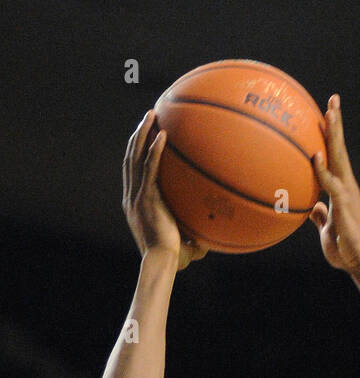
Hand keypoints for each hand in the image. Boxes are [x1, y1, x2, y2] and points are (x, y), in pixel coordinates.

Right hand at [122, 111, 207, 270]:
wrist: (162, 262)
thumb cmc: (172, 259)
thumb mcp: (182, 241)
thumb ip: (193, 236)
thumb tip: (210, 239)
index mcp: (135, 203)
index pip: (132, 172)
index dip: (135, 152)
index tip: (143, 136)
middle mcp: (132, 196)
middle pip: (130, 157)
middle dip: (137, 135)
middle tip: (147, 118)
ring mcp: (138, 195)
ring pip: (135, 157)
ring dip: (142, 134)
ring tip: (151, 115)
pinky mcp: (147, 198)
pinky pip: (150, 168)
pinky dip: (155, 150)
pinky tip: (163, 135)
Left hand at [310, 96, 359, 273]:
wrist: (358, 263)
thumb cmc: (344, 248)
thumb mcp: (326, 228)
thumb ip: (318, 215)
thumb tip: (311, 207)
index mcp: (341, 188)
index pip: (335, 155)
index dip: (332, 135)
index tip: (328, 113)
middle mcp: (347, 185)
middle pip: (339, 148)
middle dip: (336, 123)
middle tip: (333, 99)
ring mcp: (347, 193)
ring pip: (339, 158)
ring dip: (334, 135)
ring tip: (329, 113)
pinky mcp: (344, 206)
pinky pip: (331, 184)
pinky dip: (322, 170)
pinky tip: (314, 156)